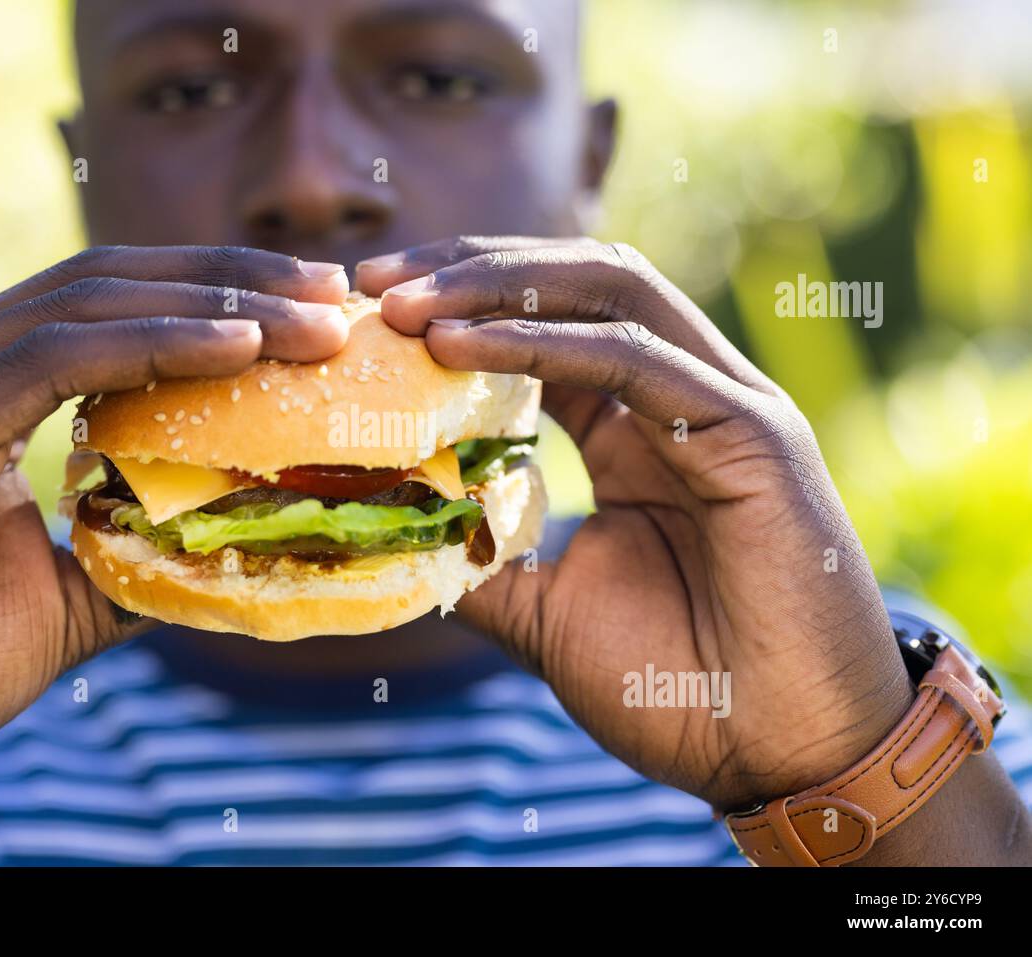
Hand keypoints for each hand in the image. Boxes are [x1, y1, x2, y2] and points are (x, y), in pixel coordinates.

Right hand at [0, 245, 347, 860]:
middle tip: (336, 293)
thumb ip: (133, 552)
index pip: (109, 307)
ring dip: (216, 305)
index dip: (213, 296)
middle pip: (111, 282)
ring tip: (316, 318)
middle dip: (233, 281)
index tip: (311, 311)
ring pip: (90, 306)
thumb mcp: (63, 598)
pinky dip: (152, 345)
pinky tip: (239, 348)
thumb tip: (229, 544)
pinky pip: (50, 361)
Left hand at [358, 236, 915, 811]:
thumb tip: (392, 531)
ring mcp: (723, 405)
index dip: (462, 304)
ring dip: (496, 285)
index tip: (370, 310)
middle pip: (574, 283)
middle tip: (373, 281)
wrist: (783, 758)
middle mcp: (682, 397)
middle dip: (469, 269)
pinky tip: (460, 345)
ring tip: (403, 302)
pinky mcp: (754, 433)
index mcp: (638, 429)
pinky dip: (542, 342)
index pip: (548, 325)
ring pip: (609, 294)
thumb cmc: (678, 690)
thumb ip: (482, 562)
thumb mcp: (546, 614)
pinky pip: (636, 361)